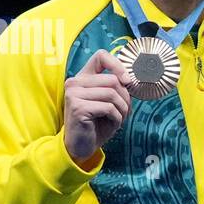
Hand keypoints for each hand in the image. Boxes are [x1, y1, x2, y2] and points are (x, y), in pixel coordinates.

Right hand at [63, 49, 131, 165]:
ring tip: (118, 119)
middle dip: (125, 98)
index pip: (101, 56)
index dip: (118, 65)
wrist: (80, 146)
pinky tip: (111, 125)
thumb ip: (115, 88)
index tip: (127, 81)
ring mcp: (74, 94)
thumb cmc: (96, 124)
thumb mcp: (108, 102)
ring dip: (122, 109)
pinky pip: (108, 108)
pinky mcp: (78, 107)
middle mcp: (75, 82)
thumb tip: (130, 80)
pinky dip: (116, 118)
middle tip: (125, 111)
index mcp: (82, 78)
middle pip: (113, 80)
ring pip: (112, 93)